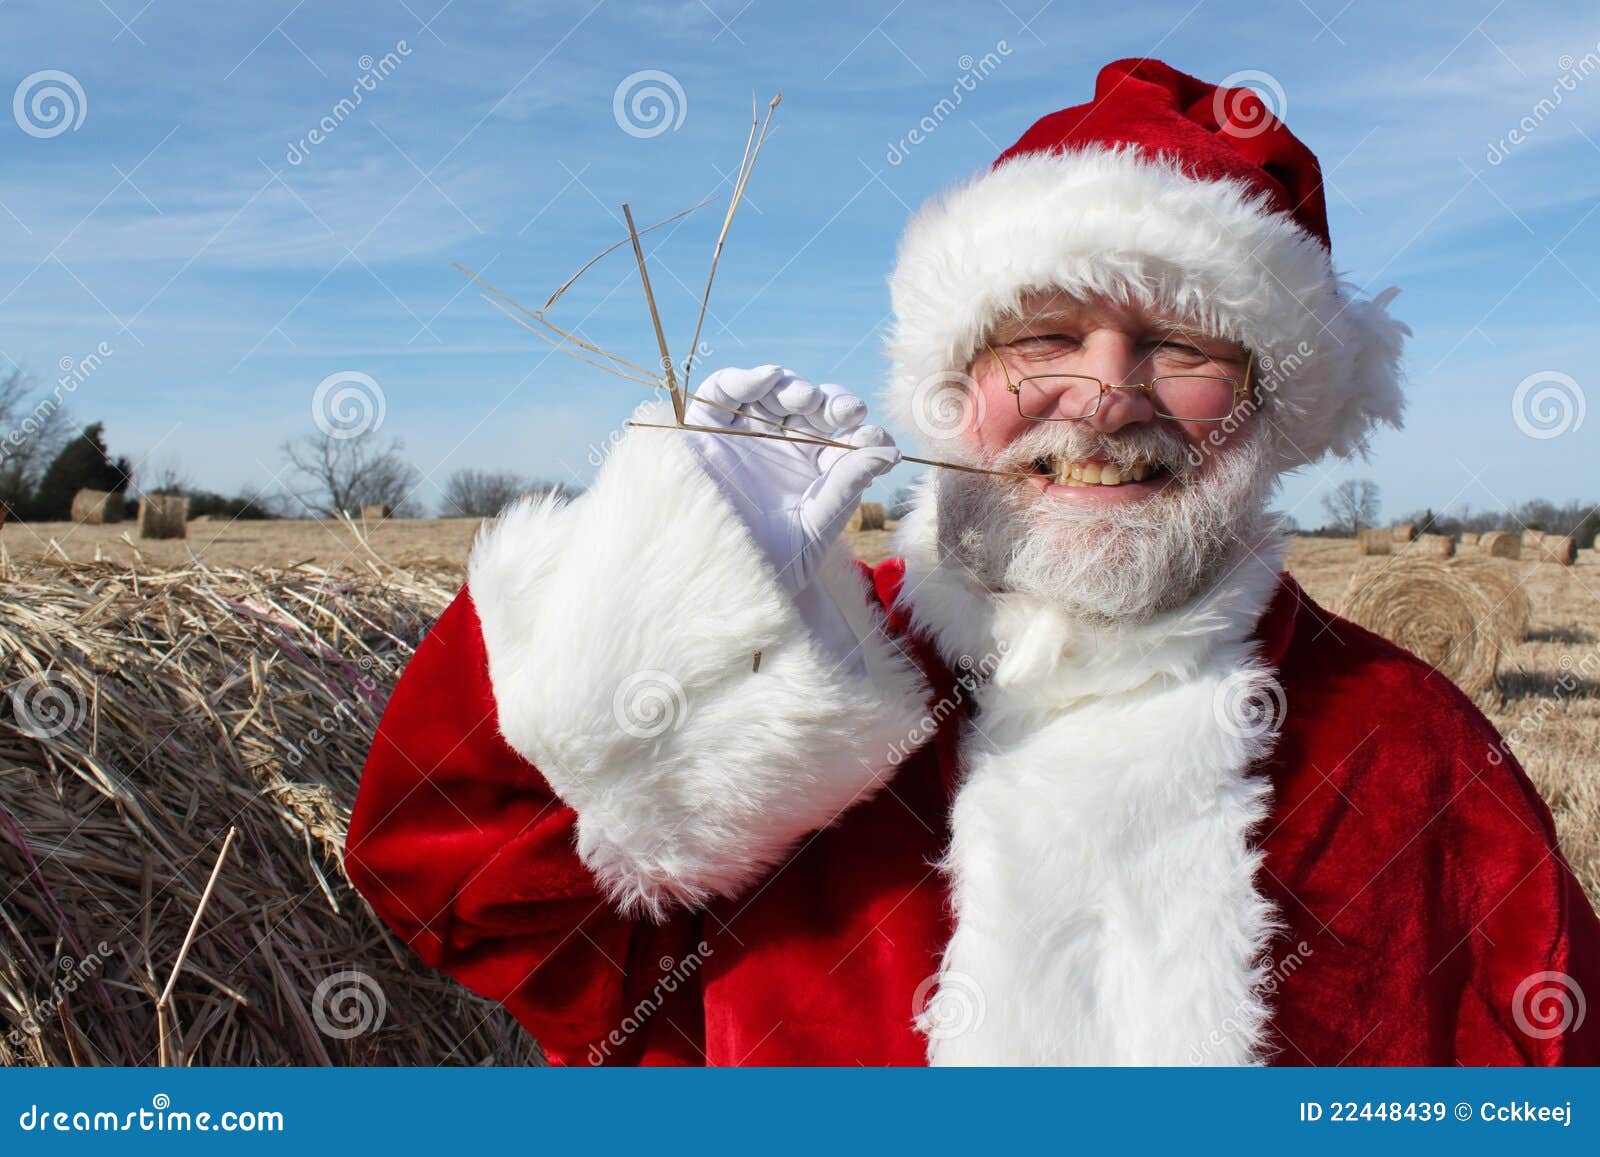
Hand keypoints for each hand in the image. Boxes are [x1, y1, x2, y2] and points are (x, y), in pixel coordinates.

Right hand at [681, 365, 898, 665]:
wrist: (711, 581)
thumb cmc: (768, 562)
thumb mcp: (814, 528)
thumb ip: (845, 488)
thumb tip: (886, 449)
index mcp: (813, 468)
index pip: (844, 437)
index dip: (863, 432)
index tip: (877, 438)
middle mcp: (782, 444)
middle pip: (812, 407)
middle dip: (833, 403)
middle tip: (850, 410)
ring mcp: (745, 432)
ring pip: (773, 391)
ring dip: (794, 387)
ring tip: (809, 398)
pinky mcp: (705, 426)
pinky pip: (724, 391)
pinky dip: (745, 378)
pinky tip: (769, 378)